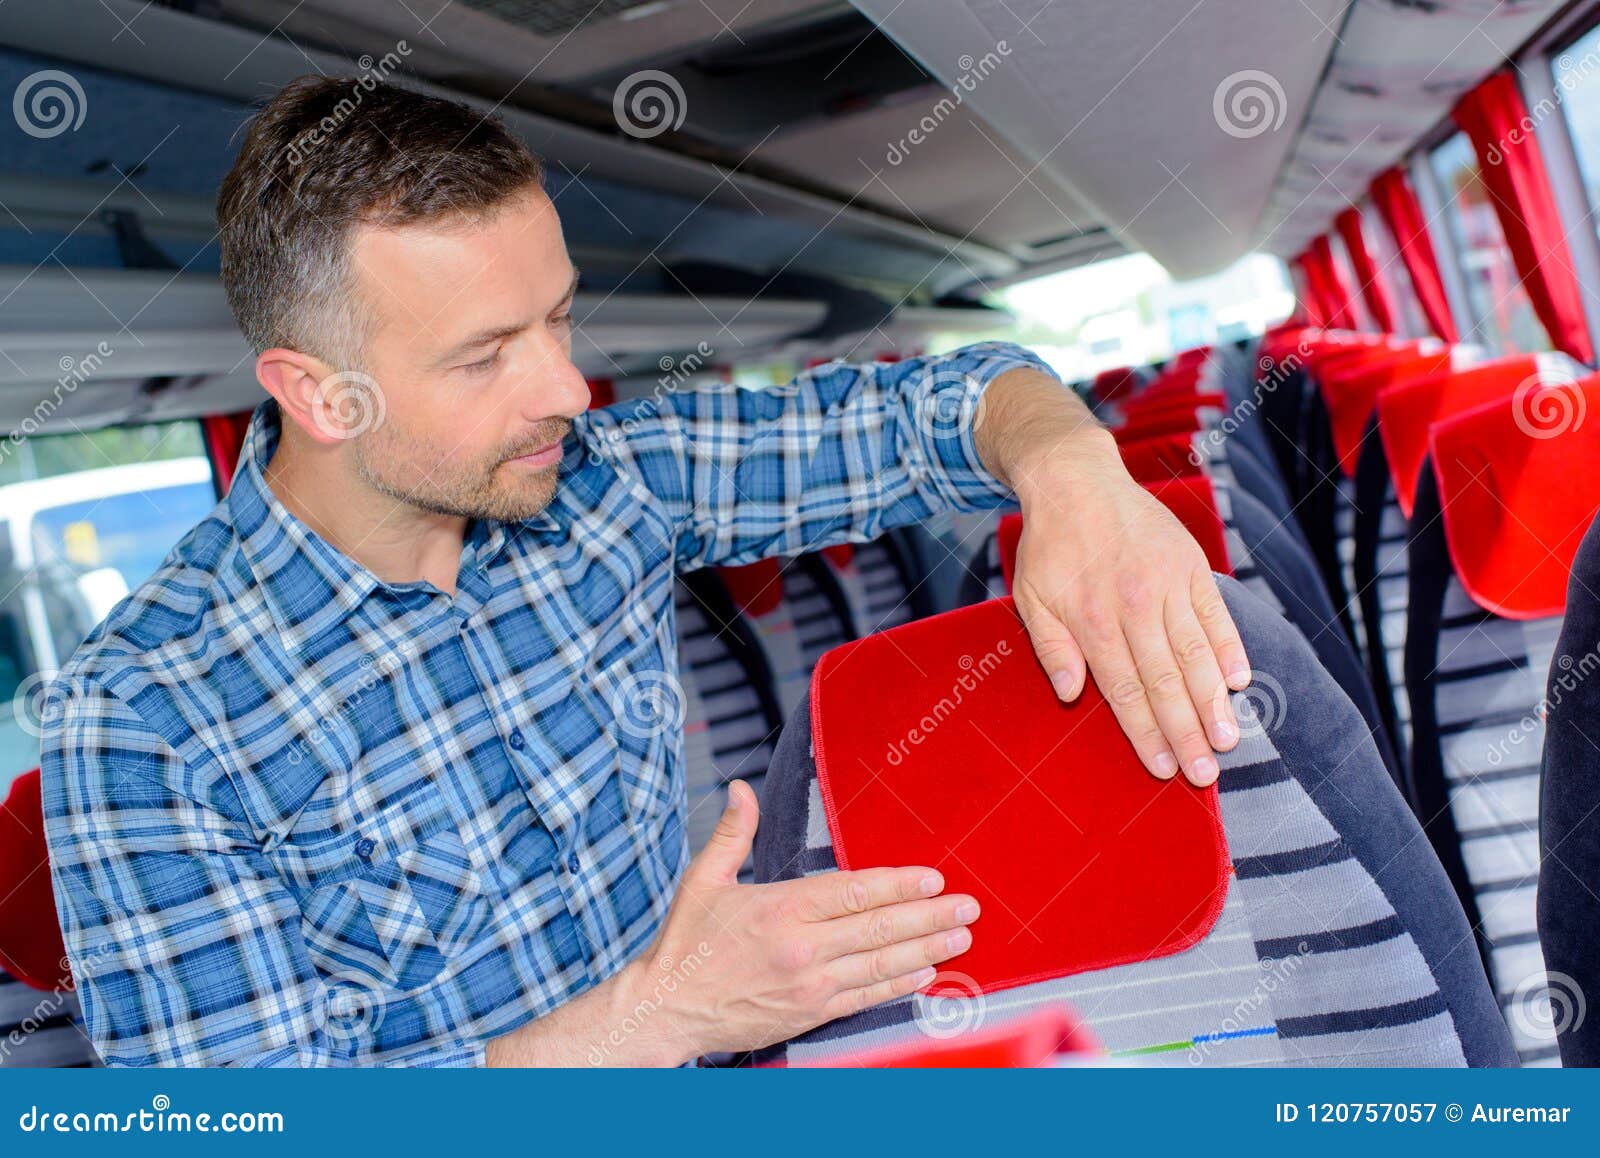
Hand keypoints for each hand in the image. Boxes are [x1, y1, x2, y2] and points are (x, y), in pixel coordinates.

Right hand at [624, 781, 978, 1062]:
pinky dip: (899, 984)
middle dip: (930, 915)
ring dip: (926, 948)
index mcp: (781, 907)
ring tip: (961, 935)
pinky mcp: (809, 1013)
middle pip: (879, 927)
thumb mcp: (704, 879)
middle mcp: (802, 947)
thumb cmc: (685, 943)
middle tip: (968, 905)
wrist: (665, 1008)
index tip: (932, 877)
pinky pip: (865, 997)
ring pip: (881, 963)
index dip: (898, 884)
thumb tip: (743, 788)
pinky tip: (925, 972)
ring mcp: (809, 984)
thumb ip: (733, 833)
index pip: (854, 891)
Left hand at [1010, 428, 1249, 785]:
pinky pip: (1215, 612)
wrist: (1076, 479)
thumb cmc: (1050, 547)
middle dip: (1187, 732)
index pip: (1124, 689)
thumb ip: (1050, 648)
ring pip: (1196, 652)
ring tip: (1227, 740)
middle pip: (1166, 680)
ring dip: (1213, 701)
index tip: (1162, 769)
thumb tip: (1072, 694)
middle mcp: (1133, 604)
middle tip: (1206, 775)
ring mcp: (1167, 582)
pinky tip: (1239, 682)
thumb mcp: (1030, 597)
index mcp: (1091, 618)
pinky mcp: (1190, 564)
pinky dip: (1230, 647)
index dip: (1146, 732)